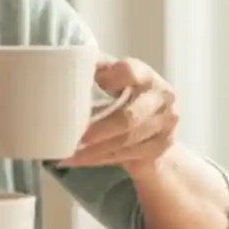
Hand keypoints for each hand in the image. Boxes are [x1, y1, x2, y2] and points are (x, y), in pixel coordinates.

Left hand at [59, 57, 178, 173]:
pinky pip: (128, 156)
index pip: (130, 72)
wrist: (154, 125)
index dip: (110, 79)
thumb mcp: (112, 78)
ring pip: (126, 142)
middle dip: (100, 130)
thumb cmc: (125, 95)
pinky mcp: (161, 147)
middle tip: (76, 138)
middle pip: (129, 118)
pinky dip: (100, 159)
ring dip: (95, 150)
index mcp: (146, 75)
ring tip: (69, 152)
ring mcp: (165, 125)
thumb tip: (63, 68)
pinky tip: (80, 160)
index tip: (94, 86)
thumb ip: (95, 72)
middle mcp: (161, 98)